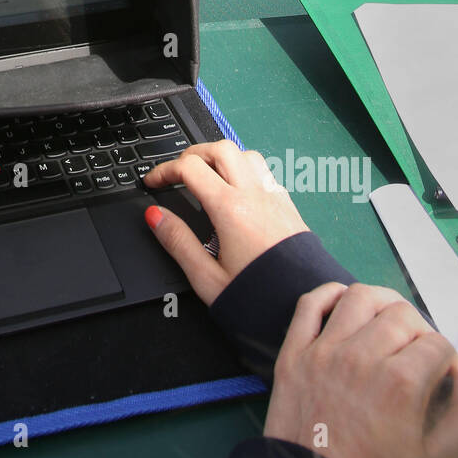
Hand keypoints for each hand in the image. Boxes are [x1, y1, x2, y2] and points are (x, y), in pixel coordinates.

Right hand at [143, 141, 308, 303]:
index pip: (190, 167)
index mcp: (230, 209)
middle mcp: (255, 195)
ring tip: (206, 177)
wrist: (302, 308)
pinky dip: (243, 170)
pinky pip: (264, 172)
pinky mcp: (287, 206)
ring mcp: (274, 197)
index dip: (165, 170)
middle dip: (192, 155)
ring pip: (245, 154)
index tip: (154, 182)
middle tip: (177, 174)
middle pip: (220, 149)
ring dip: (221, 158)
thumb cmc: (258, 298)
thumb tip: (156, 216)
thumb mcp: (206, 277)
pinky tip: (236, 192)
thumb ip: (178, 242)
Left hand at [263, 282, 457, 457]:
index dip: (449, 361)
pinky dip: (329, 294)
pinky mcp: (292, 356)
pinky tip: (345, 304)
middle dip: (421, 331)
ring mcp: (322, 354)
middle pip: (403, 315)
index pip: (438, 345)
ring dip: (382, 304)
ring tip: (390, 323)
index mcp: (399, 385)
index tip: (445, 378)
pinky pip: (308, 304)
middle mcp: (360, 359)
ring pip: (359, 297)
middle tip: (420, 354)